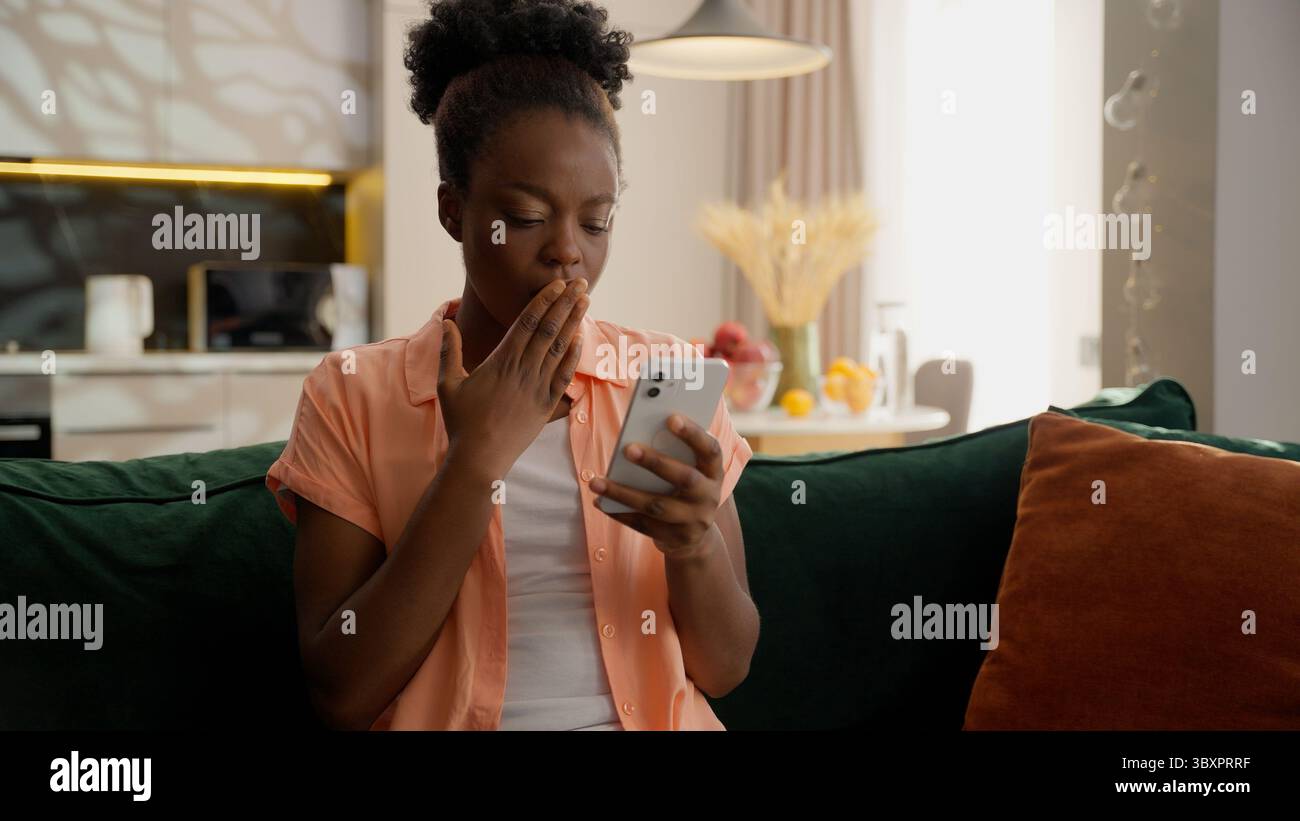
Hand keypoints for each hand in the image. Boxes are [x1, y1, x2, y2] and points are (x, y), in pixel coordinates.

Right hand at [438, 278, 588, 476]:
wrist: (480, 458)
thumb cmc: (461, 422)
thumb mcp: (448, 383)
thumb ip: (449, 350)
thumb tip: (447, 322)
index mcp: (501, 361)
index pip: (527, 322)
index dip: (544, 301)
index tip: (557, 285)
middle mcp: (523, 370)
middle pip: (549, 329)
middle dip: (566, 303)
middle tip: (581, 282)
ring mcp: (537, 387)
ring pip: (560, 348)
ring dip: (574, 322)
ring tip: (585, 301)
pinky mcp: (546, 405)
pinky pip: (564, 375)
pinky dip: (573, 356)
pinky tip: (580, 339)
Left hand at [589, 413, 722, 560]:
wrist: (694, 534)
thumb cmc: (684, 487)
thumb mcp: (690, 468)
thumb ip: (675, 452)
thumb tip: (639, 432)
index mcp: (713, 472)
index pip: (710, 450)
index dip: (693, 434)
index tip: (671, 417)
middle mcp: (708, 496)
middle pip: (685, 479)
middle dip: (656, 462)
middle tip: (628, 448)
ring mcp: (694, 521)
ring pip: (657, 506)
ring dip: (623, 493)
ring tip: (596, 482)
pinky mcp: (676, 538)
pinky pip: (643, 525)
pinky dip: (619, 513)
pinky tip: (600, 501)